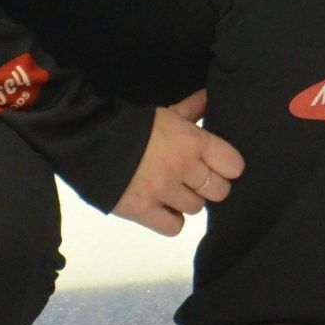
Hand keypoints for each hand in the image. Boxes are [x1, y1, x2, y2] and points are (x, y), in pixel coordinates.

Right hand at [111, 91, 243, 235]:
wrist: (92, 142)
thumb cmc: (134, 126)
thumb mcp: (167, 113)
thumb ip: (192, 109)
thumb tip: (210, 96)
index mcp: (192, 141)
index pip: (232, 164)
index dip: (229, 166)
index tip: (221, 166)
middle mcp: (183, 168)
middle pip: (219, 191)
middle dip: (211, 186)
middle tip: (197, 180)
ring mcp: (163, 191)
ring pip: (196, 208)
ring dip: (189, 201)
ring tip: (176, 191)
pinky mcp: (143, 211)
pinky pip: (174, 227)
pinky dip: (171, 221)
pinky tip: (164, 209)